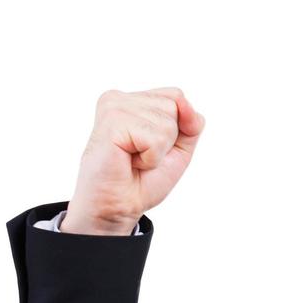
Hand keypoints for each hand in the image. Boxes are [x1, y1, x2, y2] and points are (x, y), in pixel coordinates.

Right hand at [63, 87, 204, 234]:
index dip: (178, 128)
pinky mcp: (111, 122)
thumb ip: (191, 121)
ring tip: (134, 159)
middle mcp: (119, 99)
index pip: (176, 96)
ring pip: (167, 123)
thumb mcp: (180, 146)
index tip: (152, 146)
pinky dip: (150, 158)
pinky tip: (129, 162)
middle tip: (141, 156)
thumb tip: (184, 102)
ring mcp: (113, 107)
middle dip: (169, 140)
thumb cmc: (144, 178)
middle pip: (175, 105)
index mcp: (132, 100)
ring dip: (158, 151)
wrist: (119, 207)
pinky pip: (155, 138)